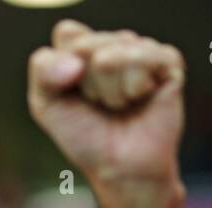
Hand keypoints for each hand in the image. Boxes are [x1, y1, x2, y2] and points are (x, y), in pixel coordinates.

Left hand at [28, 21, 184, 206]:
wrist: (118, 168)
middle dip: (86, 85)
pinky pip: (143, 59)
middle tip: (99, 105)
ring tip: (120, 106)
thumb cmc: (85, 137)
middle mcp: (115, 43)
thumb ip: (43, 69)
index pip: (68, 34)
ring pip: (112, 55)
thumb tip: (77, 61)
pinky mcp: (168, 62)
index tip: (71, 94)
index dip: (62, 70)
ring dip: (110, 92)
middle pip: (87, 46)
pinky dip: (134, 89)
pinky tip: (140, 100)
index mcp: (85, 47)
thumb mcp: (45, 103)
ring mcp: (143, 51)